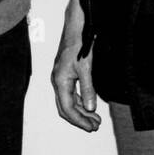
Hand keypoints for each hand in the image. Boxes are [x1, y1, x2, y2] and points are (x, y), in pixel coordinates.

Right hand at [51, 0, 100, 131]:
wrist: (76, 27)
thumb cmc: (79, 44)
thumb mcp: (86, 67)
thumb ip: (88, 88)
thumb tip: (91, 107)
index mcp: (60, 81)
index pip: (68, 108)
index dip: (79, 120)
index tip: (91, 127)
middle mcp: (58, 81)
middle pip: (66, 108)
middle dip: (80, 118)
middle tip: (95, 126)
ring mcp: (61, 77)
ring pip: (69, 101)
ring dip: (81, 111)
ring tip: (95, 118)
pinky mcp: (66, 74)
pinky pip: (71, 93)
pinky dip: (81, 101)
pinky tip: (90, 104)